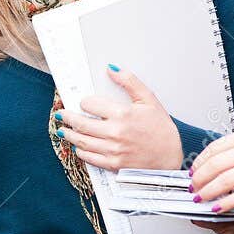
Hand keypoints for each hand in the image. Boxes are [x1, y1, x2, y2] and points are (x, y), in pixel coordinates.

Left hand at [56, 66, 182, 171]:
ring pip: (82, 141)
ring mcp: (113, 150)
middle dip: (68, 118)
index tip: (84, 102)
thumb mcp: (149, 99)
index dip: (85, 102)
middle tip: (61, 115)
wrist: (171, 156)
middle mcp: (115, 133)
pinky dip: (81, 152)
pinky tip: (78, 147)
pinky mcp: (113, 165)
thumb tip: (111, 69)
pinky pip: (90, 158)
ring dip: (69, 135)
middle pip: (81, 124)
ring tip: (63, 130)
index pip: (91, 104)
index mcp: (122, 114)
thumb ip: (129, 82)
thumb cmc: (161, 129)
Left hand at [189, 127, 233, 211]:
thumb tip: (217, 163)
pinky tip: (218, 209)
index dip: (199, 164)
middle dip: (198, 180)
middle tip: (191, 190)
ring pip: (224, 180)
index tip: (192, 174)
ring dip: (207, 192)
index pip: (213, 149)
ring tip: (199, 200)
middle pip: (214, 165)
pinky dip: (226, 203)